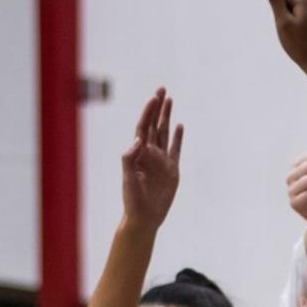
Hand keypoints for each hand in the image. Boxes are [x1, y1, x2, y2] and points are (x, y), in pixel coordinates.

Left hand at [121, 88, 183, 229]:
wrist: (145, 218)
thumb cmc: (132, 200)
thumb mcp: (128, 179)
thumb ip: (129, 159)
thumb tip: (137, 139)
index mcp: (138, 153)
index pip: (143, 127)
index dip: (148, 112)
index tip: (154, 98)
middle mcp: (150, 154)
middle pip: (154, 125)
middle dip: (158, 107)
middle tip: (162, 89)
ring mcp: (162, 161)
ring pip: (165, 133)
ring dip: (167, 117)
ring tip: (170, 100)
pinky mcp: (172, 170)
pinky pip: (176, 149)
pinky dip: (178, 137)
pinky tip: (179, 126)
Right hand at [265, 0, 306, 73]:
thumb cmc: (299, 45)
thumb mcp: (282, 21)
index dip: (279, 11)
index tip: (288, 25)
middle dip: (286, 14)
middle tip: (294, 31)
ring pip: (296, 6)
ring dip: (292, 18)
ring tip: (300, 33)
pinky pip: (304, 12)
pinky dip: (300, 21)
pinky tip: (306, 33)